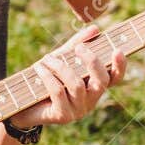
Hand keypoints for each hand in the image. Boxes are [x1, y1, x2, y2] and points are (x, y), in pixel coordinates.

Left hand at [9, 25, 125, 128]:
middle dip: (92, 61)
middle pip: (101, 81)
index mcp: (94, 87)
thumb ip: (77, 44)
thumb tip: (95, 28)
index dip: (120, 66)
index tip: (117, 50)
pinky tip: (39, 68)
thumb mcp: (61, 59)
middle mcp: (91, 100)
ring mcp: (78, 110)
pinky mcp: (63, 116)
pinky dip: (48, 76)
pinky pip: (58, 92)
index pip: (114, 78)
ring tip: (47, 58)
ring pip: (77, 85)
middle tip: (79, 47)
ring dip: (61, 67)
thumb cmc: (45, 80)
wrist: (23, 107)